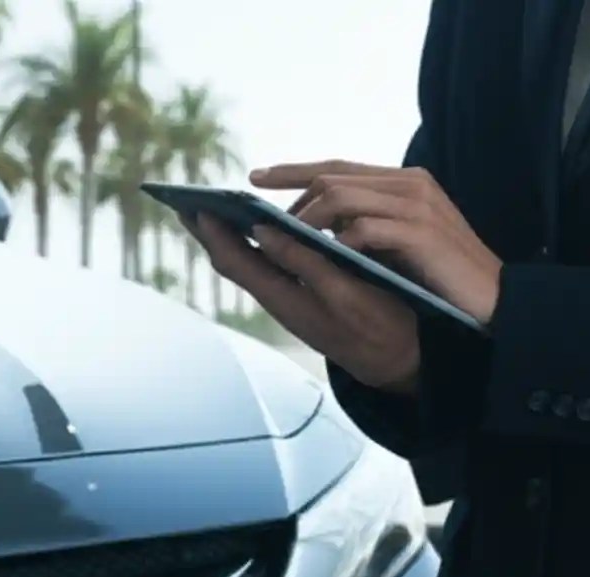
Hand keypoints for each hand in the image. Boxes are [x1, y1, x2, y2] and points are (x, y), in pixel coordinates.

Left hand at [185, 213, 421, 394]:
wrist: (401, 362)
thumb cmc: (379, 326)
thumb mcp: (343, 293)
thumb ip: (303, 262)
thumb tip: (261, 232)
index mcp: (284, 298)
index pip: (233, 260)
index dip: (211, 232)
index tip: (192, 202)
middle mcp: (279, 299)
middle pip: (232, 260)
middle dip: (210, 231)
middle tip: (188, 199)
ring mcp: (290, 300)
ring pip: (248, 263)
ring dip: (229, 236)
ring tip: (216, 208)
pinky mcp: (304, 298)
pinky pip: (267, 266)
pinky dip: (255, 243)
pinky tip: (258, 228)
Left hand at [252, 159, 502, 324]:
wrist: (495, 298)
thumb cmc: (444, 273)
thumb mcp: (401, 240)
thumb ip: (367, 222)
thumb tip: (318, 221)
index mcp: (404, 182)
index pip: (337, 166)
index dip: (294, 171)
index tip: (256, 178)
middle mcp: (409, 184)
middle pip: (332, 177)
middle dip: (292, 199)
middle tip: (263, 224)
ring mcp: (416, 205)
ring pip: (340, 198)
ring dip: (307, 221)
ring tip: (287, 243)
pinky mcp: (420, 232)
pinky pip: (363, 229)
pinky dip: (337, 242)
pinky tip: (323, 258)